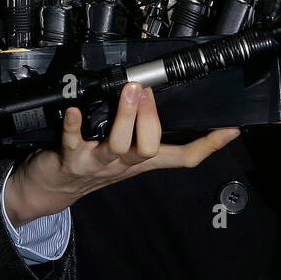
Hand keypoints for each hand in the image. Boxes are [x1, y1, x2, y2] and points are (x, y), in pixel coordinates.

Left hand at [3, 82, 239, 224]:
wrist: (50, 189)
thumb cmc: (90, 163)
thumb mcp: (123, 151)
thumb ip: (142, 129)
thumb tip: (161, 97)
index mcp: (141, 160)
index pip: (183, 157)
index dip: (208, 145)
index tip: (230, 127)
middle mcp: (123, 163)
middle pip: (150, 150)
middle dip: (152, 119)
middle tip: (148, 90)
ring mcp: (97, 162)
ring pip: (119, 145)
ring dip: (126, 117)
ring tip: (129, 90)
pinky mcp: (69, 158)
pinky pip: (73, 141)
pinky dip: (74, 125)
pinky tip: (75, 110)